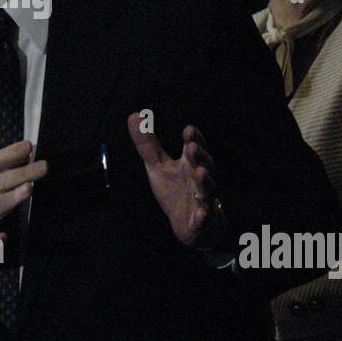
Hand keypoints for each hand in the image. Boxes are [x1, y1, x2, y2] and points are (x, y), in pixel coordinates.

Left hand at [128, 115, 217, 246]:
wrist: (191, 225)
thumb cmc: (176, 190)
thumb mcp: (158, 166)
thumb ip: (148, 144)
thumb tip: (134, 115)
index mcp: (191, 164)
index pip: (195, 149)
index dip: (194, 139)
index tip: (188, 129)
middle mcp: (200, 180)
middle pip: (204, 166)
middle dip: (199, 157)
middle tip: (192, 147)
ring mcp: (203, 201)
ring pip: (208, 191)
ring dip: (205, 182)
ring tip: (200, 173)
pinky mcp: (201, 222)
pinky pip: (203, 219)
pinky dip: (203, 216)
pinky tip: (201, 212)